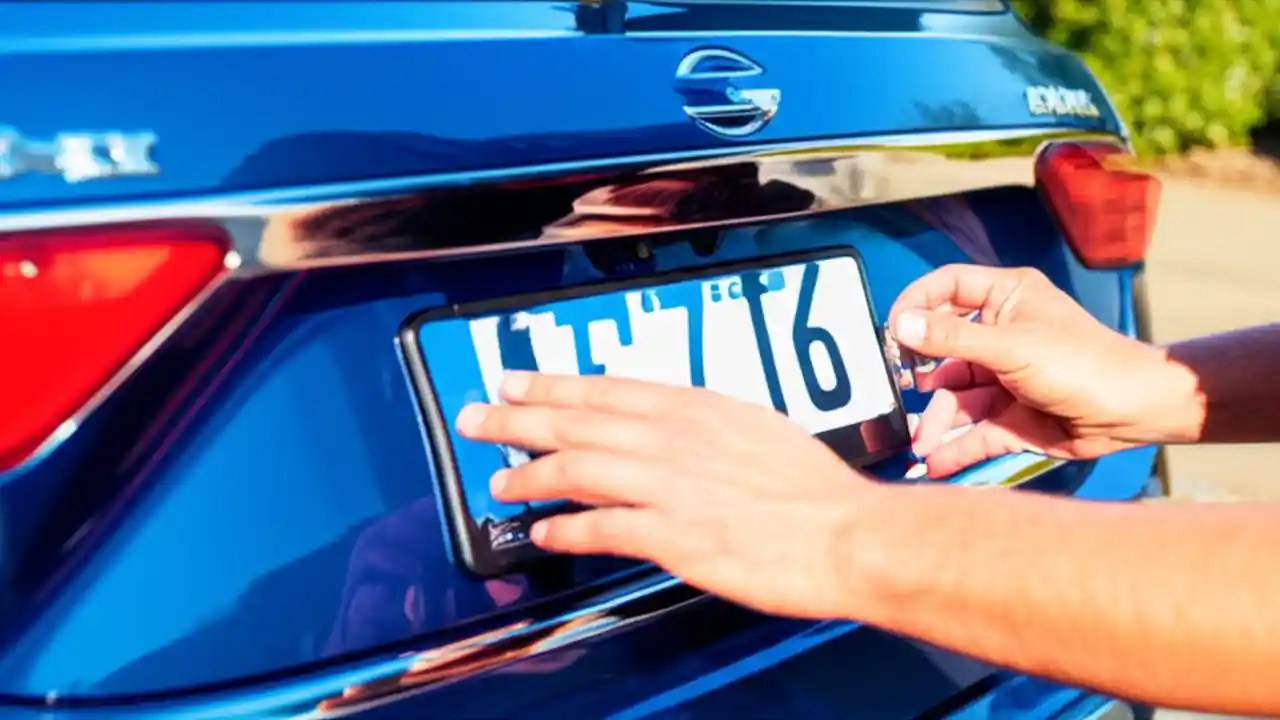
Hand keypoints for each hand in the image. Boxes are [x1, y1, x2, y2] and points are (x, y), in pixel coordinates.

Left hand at [455, 372, 880, 619]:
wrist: (846, 532)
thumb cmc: (812, 487)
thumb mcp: (755, 427)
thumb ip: (704, 423)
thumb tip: (667, 421)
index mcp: (694, 406)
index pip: (605, 388)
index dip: (551, 384)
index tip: (515, 380)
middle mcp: (673, 437)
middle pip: (577, 421)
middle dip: (518, 417)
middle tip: (476, 415)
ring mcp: (669, 484)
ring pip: (577, 469)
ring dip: (530, 474)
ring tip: (500, 479)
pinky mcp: (673, 534)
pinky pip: (601, 528)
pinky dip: (565, 531)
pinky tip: (542, 534)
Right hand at [888, 265, 1189, 476]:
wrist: (1135, 412)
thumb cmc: (1084, 363)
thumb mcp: (1011, 346)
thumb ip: (952, 339)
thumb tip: (900, 326)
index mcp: (1006, 300)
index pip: (947, 288)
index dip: (916, 304)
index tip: (893, 329)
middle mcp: (1000, 336)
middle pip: (943, 352)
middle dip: (920, 376)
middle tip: (899, 392)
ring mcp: (1004, 378)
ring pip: (955, 399)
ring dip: (936, 422)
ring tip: (922, 445)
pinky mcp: (1010, 418)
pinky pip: (972, 432)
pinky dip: (954, 448)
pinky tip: (934, 464)